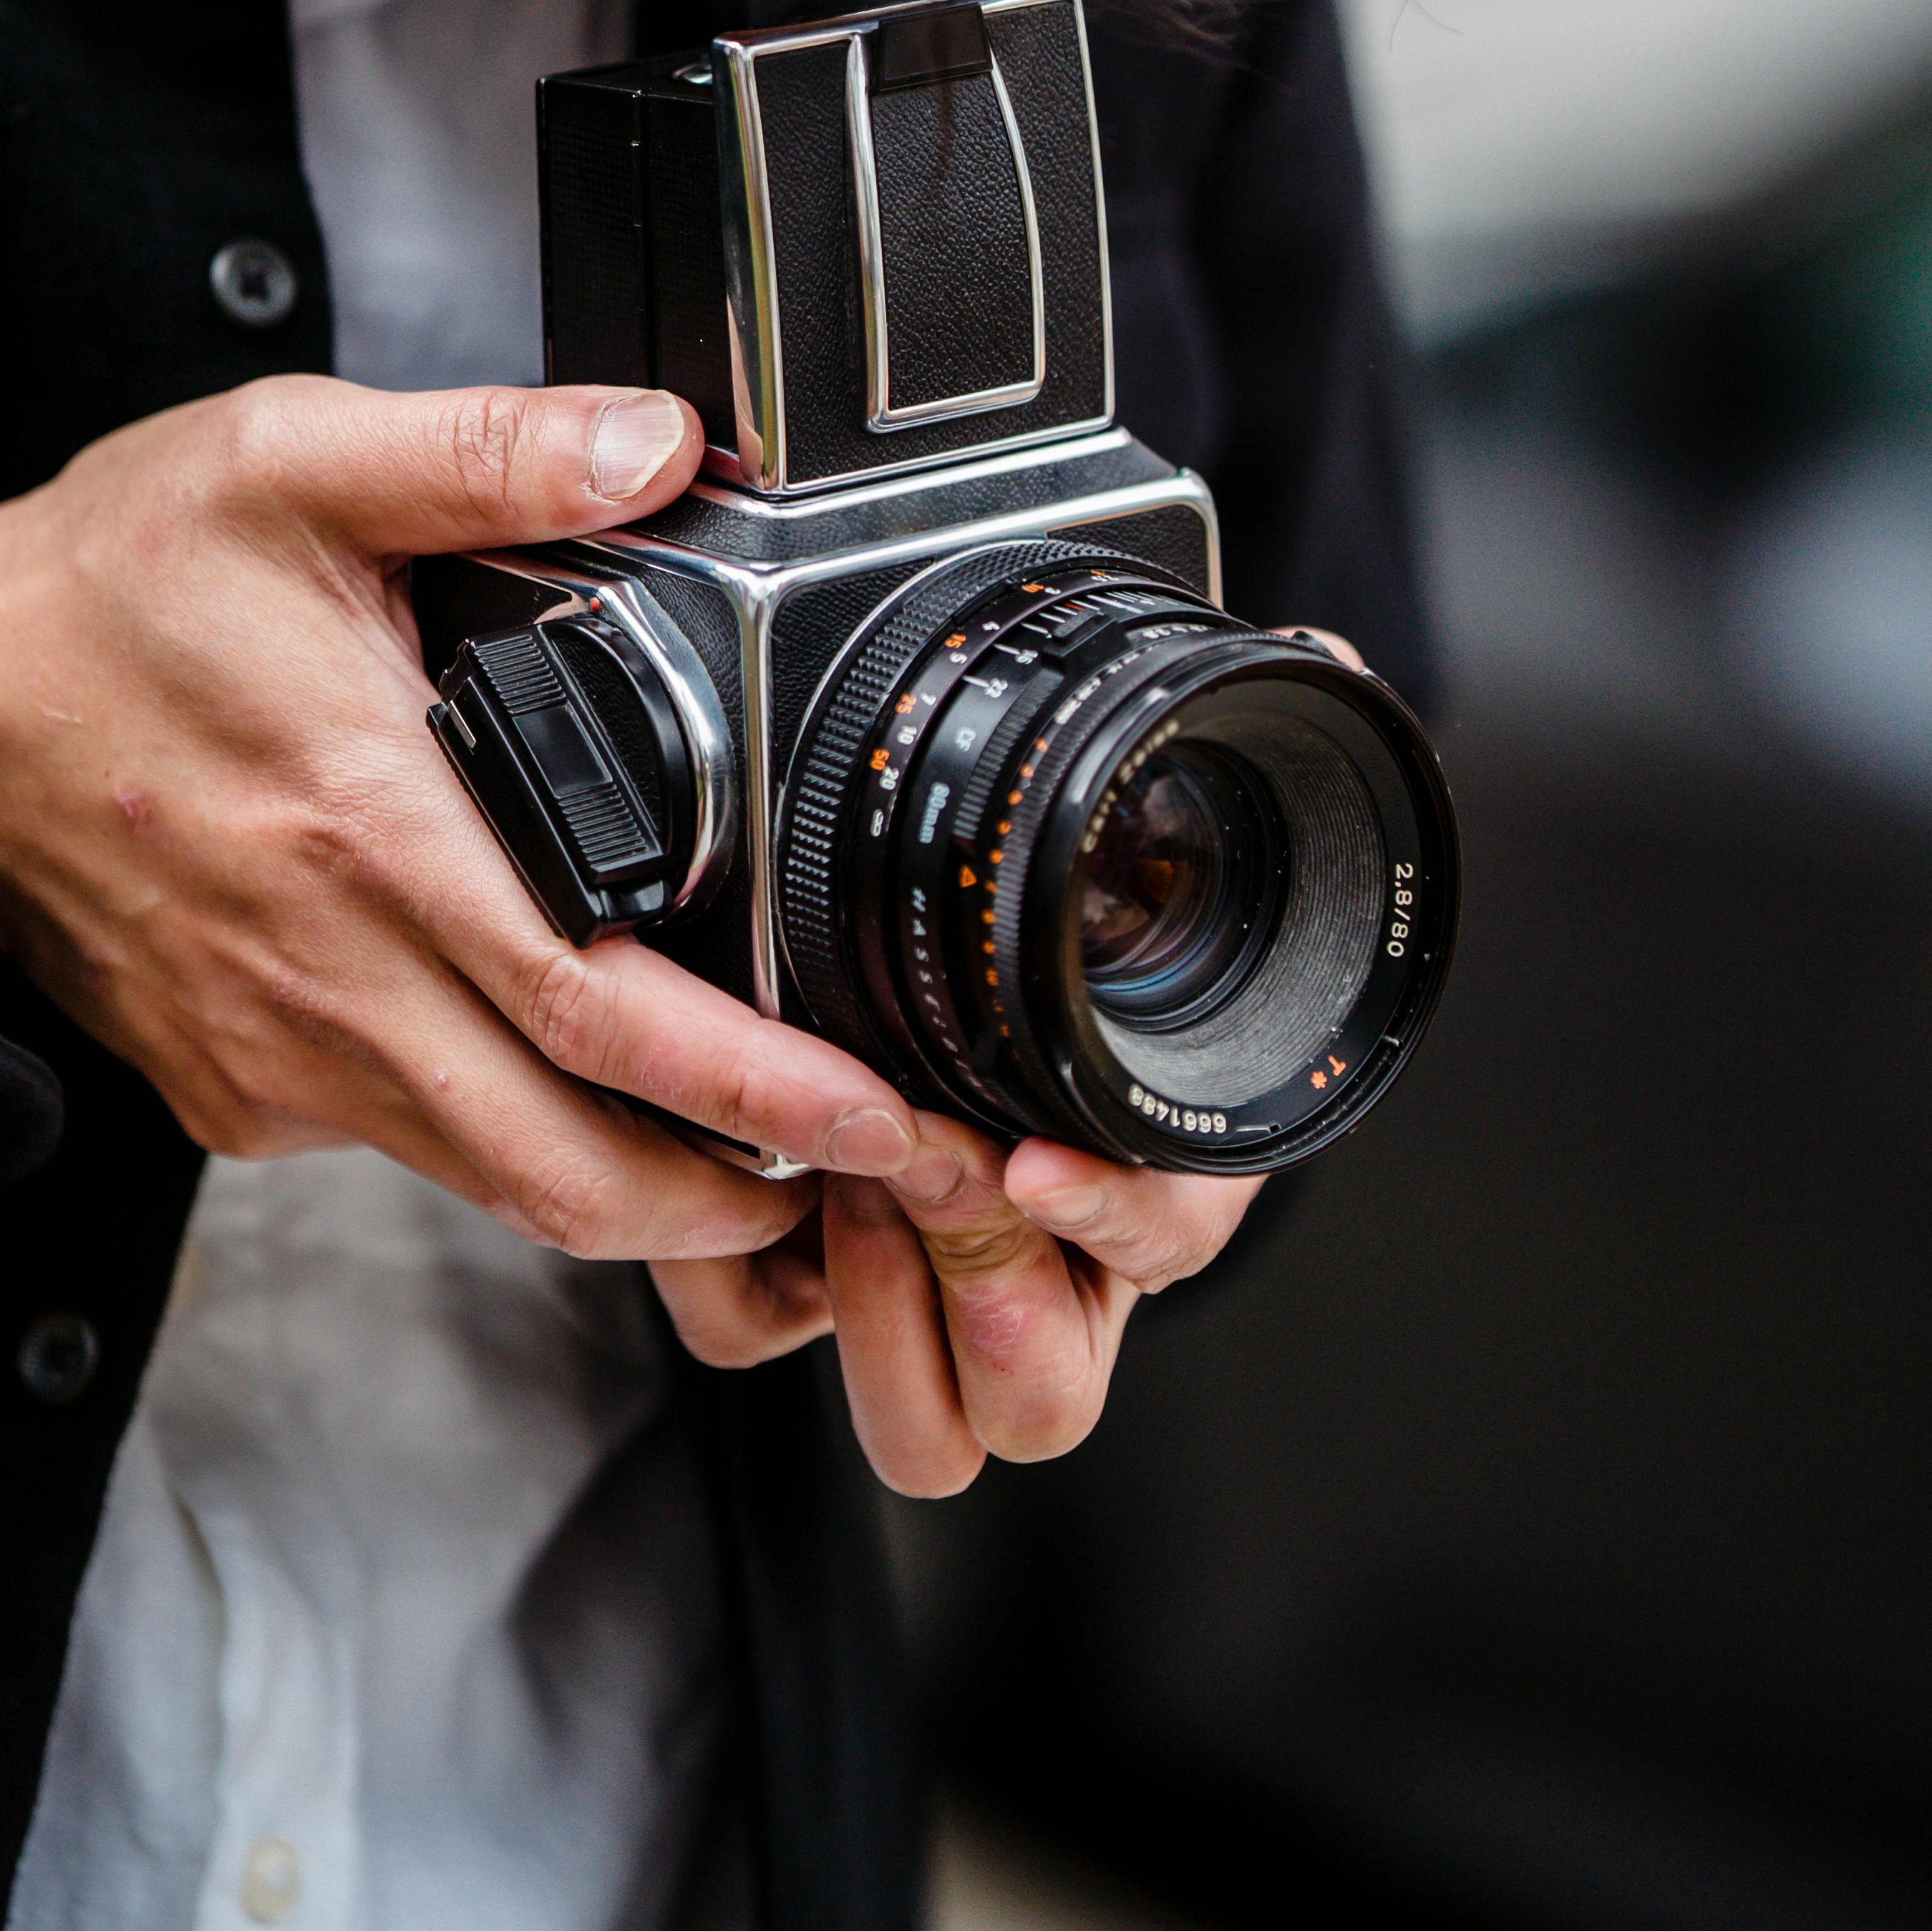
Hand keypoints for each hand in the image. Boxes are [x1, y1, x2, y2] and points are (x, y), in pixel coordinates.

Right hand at [0, 372, 942, 1262]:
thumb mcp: (291, 460)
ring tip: (761, 1164)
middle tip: (866, 1188)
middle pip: (569, 1172)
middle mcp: (332, 980)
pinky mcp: (235, 1090)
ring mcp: (279, 1057)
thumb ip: (489, 449)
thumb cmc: (104, 588)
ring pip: (494, 1184)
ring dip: (636, 1195)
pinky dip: (508, 1146)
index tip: (876, 1119)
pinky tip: (571, 1088)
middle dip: (739, 1209)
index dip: (757, 1095)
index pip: (599, 1014)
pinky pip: (400, 1147)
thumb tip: (661, 442)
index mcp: (372, 834)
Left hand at [648, 602, 1369, 1483]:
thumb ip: (1228, 741)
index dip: (1109, 1214)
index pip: (1164, 1241)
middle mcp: (1062, 1262)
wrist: (1006, 933)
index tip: (1034, 1161)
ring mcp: (944, 1285)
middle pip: (1046, 1399)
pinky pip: (774, 1342)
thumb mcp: (1159, 815)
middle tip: (923, 1162)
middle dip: (985, 1292)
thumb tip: (1319, 654)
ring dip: (888, 1316)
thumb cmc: (1091, 894)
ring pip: (935, 1426)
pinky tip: (764, 1175)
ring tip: (846, 1176)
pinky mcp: (822, 1270)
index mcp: (1163, 1168)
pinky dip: (761, 1288)